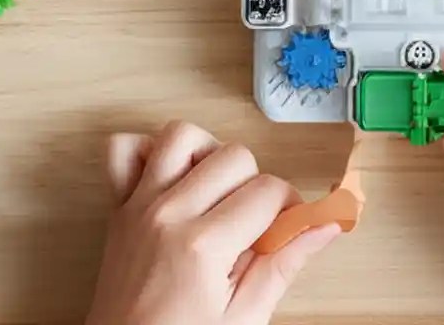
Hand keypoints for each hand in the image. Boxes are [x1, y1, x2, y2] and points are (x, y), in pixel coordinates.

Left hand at [85, 121, 338, 324]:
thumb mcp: (244, 318)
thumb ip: (285, 265)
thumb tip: (326, 227)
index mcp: (203, 246)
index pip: (269, 190)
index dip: (290, 205)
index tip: (289, 227)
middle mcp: (168, 215)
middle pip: (234, 155)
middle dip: (255, 182)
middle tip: (254, 221)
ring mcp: (138, 206)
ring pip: (182, 136)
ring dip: (208, 154)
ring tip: (218, 191)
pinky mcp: (117, 208)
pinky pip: (124, 149)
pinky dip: (150, 153)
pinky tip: (174, 180)